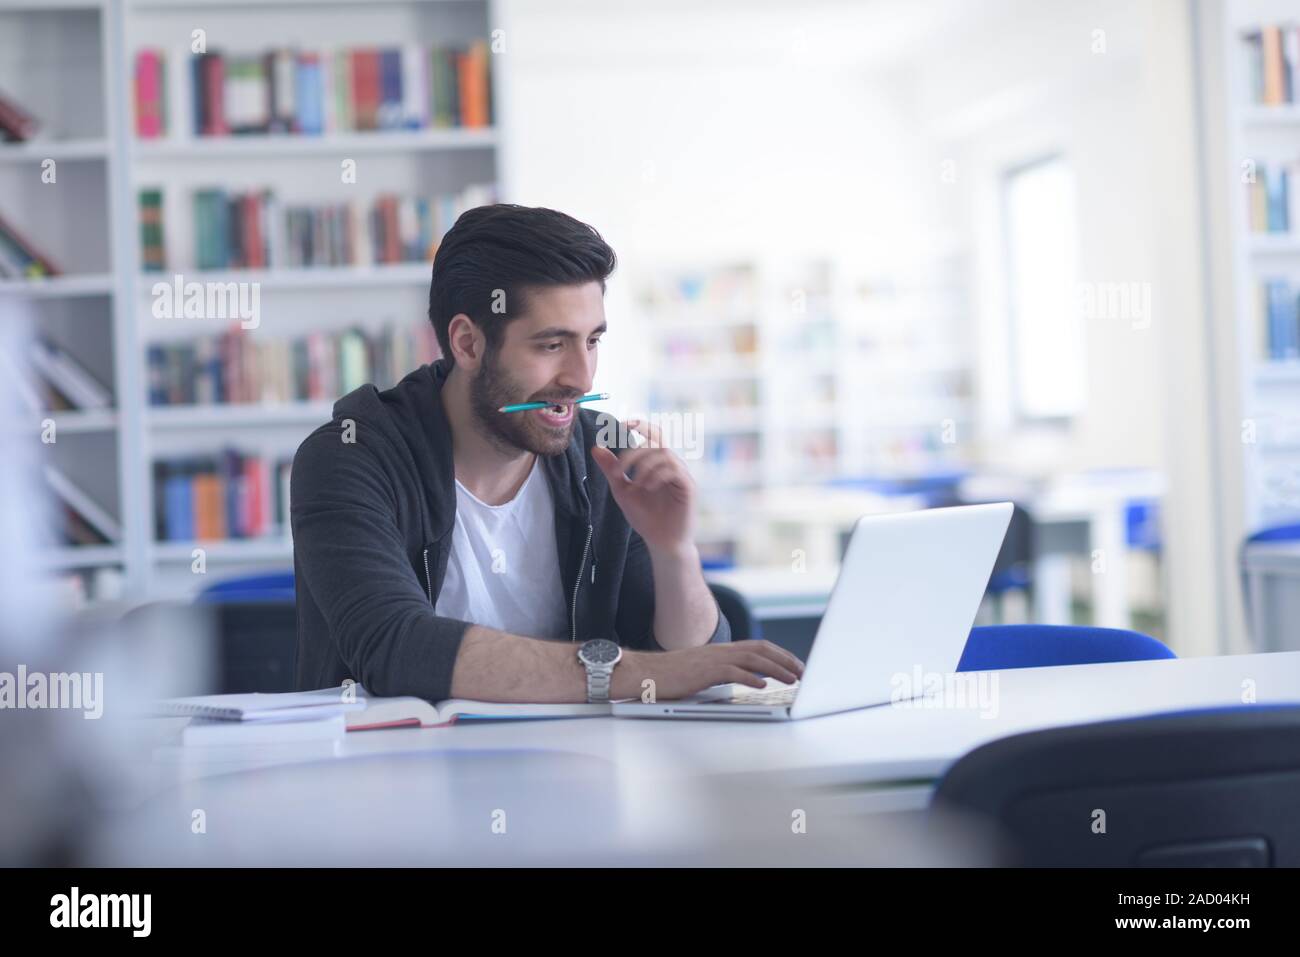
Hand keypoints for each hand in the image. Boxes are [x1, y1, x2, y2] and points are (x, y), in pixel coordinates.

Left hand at [591, 418, 693, 552]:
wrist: (662, 543)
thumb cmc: (646, 517)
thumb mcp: (622, 490)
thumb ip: (612, 469)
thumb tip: (596, 447)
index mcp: (658, 462)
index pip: (653, 434)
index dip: (641, 424)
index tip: (624, 423)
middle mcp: (672, 465)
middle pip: (656, 441)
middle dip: (635, 452)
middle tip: (620, 469)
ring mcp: (682, 475)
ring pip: (664, 454)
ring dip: (644, 466)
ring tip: (637, 485)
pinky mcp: (688, 487)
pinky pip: (674, 470)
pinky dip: (657, 475)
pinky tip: (648, 487)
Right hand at [613, 641, 805, 701]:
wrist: (645, 673)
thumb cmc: (672, 676)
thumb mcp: (703, 672)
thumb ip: (723, 672)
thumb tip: (745, 680)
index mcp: (722, 650)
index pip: (758, 647)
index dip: (780, 654)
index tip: (796, 665)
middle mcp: (720, 651)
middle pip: (761, 650)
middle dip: (785, 660)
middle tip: (804, 672)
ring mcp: (712, 660)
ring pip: (752, 659)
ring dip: (776, 669)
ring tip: (792, 679)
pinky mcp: (704, 672)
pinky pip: (731, 672)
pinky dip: (749, 678)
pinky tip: (762, 686)